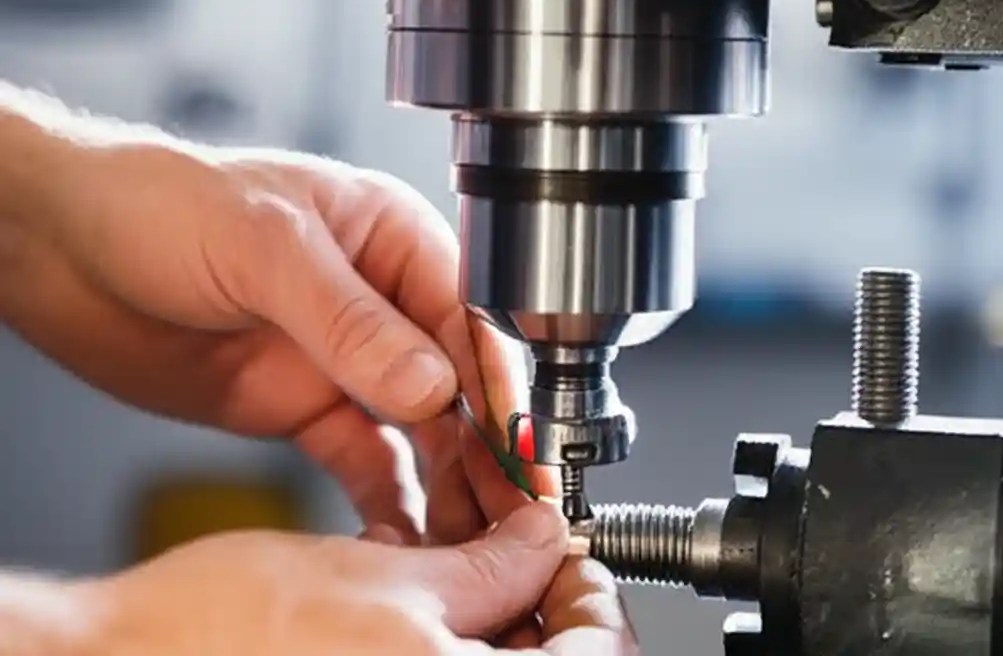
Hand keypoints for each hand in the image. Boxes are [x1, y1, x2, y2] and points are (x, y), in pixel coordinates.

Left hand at [0, 105, 550, 538]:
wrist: (62, 250)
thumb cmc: (159, 205)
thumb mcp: (264, 249)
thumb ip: (351, 321)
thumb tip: (431, 384)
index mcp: (393, 239)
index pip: (471, 316)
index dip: (498, 380)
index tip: (517, 439)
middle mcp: (383, 301)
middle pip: (460, 381)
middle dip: (488, 442)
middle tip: (509, 504)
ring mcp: (347, 359)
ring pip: (425, 429)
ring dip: (451, 478)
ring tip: (470, 531)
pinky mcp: (307, 408)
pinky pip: (366, 460)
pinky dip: (391, 497)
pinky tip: (409, 530)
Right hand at [59, 502, 635, 654]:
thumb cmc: (227, 639)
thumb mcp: (392, 577)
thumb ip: (494, 565)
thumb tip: (545, 545)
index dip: (594, 601)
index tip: (576, 560)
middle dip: (542, 600)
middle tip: (527, 545)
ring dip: (492, 610)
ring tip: (472, 549)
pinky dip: (443, 634)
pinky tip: (422, 584)